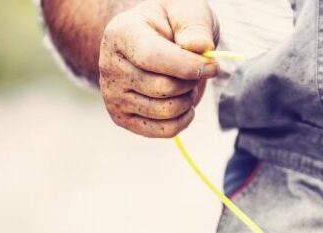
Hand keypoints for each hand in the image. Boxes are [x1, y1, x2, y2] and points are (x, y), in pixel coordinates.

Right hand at [98, 0, 219, 137]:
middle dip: (191, 81)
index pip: (153, 57)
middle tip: (195, 70)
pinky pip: (165, 131)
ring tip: (186, 83)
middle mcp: (110, 66)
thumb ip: (194, 25)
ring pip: (167, 111)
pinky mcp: (123, 118)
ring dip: (188, 99)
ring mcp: (113, 95)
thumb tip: (201, 46)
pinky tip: (184, 102)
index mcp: (121, 34)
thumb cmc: (172, 26)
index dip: (188, 66)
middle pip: (164, 88)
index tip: (212, 65)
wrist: (154, 42)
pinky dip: (184, 119)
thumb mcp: (186, 12)